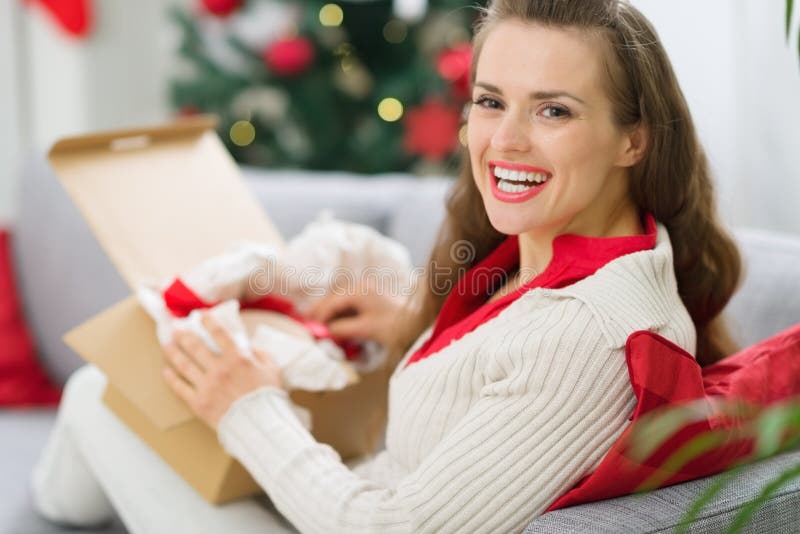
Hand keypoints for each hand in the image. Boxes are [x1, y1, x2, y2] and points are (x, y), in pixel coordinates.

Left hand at [162, 313, 283, 429]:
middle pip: (196, 347)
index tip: (200, 315)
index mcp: (237, 358)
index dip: (208, 321)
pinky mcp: (199, 403)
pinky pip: (180, 388)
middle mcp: (219, 369)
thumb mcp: (272, 369)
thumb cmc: (268, 397)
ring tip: (167, 345)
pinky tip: (166, 371)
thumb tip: (248, 346)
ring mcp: (207, 386)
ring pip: (184, 365)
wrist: (261, 426)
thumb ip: (260, 354)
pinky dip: (171, 379)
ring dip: (173, 353)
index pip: (219, 333)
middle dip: (184, 335)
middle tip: (176, 329)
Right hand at [306, 284, 409, 346]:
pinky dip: (340, 316)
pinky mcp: (372, 301)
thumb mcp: (367, 328)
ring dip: (329, 315)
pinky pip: (349, 307)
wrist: (421, 323)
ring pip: (340, 304)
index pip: (331, 303)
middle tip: (306, 326)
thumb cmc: (396, 325)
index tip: (308, 329)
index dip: (318, 317)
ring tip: (318, 327)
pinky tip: (335, 326)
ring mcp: (367, 293)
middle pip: (333, 300)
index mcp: (359, 290)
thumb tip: (323, 333)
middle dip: (320, 313)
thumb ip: (343, 329)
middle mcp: (361, 287)